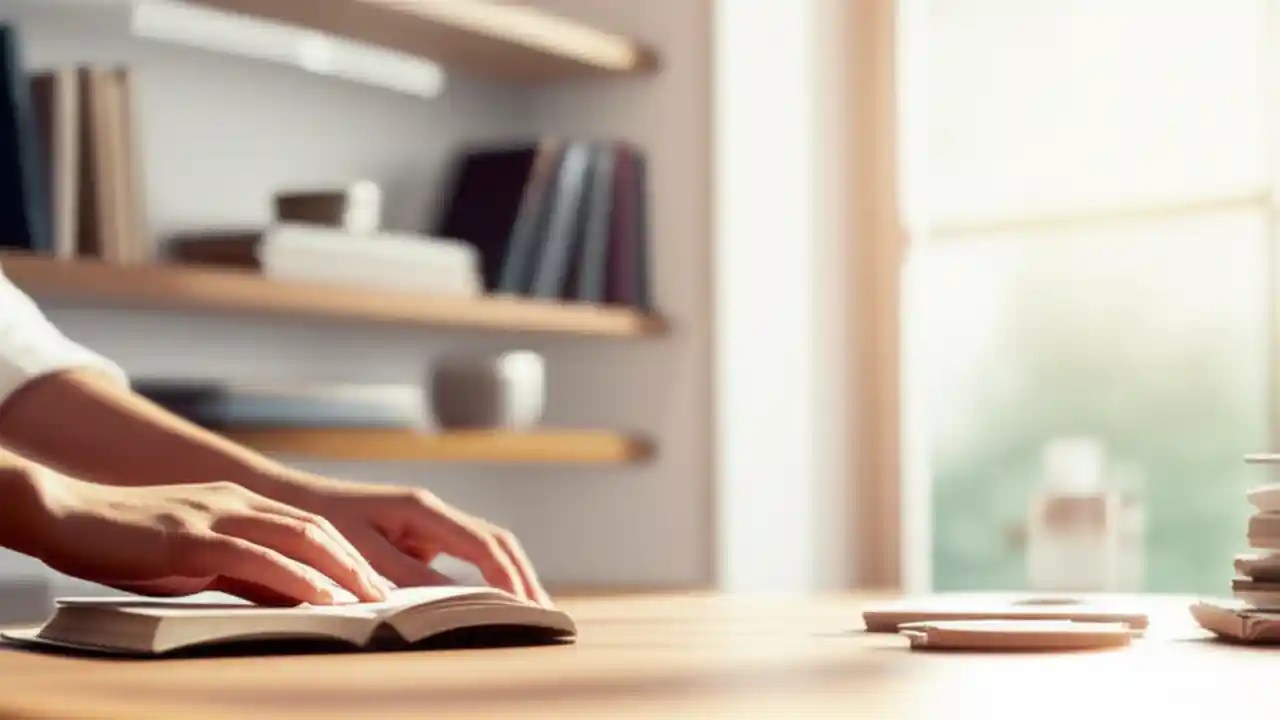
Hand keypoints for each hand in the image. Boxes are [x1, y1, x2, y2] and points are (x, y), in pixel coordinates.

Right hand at [29, 472, 387, 605]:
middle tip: (391, 596)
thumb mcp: (198, 556)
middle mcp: (236, 501)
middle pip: (316, 529)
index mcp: (240, 502)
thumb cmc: (130, 543)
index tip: (379, 583)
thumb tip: (292, 599)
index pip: (311, 526)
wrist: (66, 514)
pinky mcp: (189, 538)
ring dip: (339, 570)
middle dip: (358, 564)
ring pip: (296, 538)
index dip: (350, 554)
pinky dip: (293, 577)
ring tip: (369, 600)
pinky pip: (254, 558)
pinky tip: (318, 597)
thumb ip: (244, 571)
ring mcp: (214, 516)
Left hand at [262, 472, 551, 606]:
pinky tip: (494, 604)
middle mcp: (434, 514)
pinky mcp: (421, 539)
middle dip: (523, 576)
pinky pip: (464, 557)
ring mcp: (430, 526)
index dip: (508, 576)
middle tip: (545, 612)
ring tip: (532, 610)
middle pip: (496, 542)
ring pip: (485, 547)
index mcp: (423, 509)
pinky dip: (486, 578)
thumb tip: (450, 598)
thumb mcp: (361, 552)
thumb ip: (406, 573)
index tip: (526, 604)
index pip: (483, 543)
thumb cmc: (320, 525)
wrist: (292, 502)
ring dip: (509, 576)